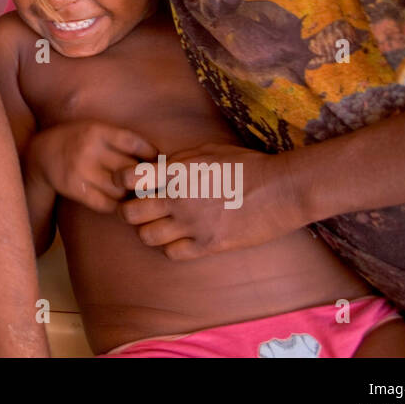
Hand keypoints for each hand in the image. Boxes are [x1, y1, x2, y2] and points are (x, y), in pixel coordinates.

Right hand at [34, 120, 156, 212]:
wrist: (42, 154)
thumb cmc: (78, 140)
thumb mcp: (96, 129)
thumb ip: (121, 139)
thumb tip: (159, 157)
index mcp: (97, 131)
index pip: (133, 142)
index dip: (150, 153)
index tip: (157, 161)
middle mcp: (88, 149)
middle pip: (129, 169)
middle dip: (142, 177)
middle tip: (150, 183)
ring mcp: (80, 171)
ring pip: (120, 190)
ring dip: (129, 194)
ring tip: (132, 192)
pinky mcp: (75, 189)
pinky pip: (106, 204)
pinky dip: (116, 205)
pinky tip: (116, 200)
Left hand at [114, 144, 304, 259]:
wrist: (281, 190)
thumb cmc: (246, 165)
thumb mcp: (207, 151)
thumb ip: (176, 160)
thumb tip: (153, 167)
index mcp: (176, 171)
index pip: (128, 178)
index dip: (123, 181)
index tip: (131, 183)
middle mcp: (178, 198)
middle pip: (129, 213)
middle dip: (130, 210)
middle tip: (140, 208)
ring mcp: (192, 224)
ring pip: (147, 236)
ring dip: (149, 230)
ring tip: (161, 224)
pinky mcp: (208, 245)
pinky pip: (172, 253)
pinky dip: (171, 247)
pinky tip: (181, 237)